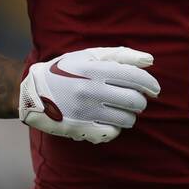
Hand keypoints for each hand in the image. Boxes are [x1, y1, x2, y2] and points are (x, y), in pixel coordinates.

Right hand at [18, 46, 159, 142]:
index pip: (135, 78)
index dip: (151, 84)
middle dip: (141, 101)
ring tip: (121, 109)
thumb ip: (122, 55)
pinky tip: (108, 119)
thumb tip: (150, 60)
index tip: (155, 89)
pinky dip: (116, 127)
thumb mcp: (90, 55)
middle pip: (134, 101)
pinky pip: (112, 133)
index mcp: (94, 70)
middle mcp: (91, 91)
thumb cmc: (67, 70)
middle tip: (136, 100)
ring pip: (127, 119)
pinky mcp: (81, 129)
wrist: (33, 92)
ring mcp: (86, 112)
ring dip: (130, 115)